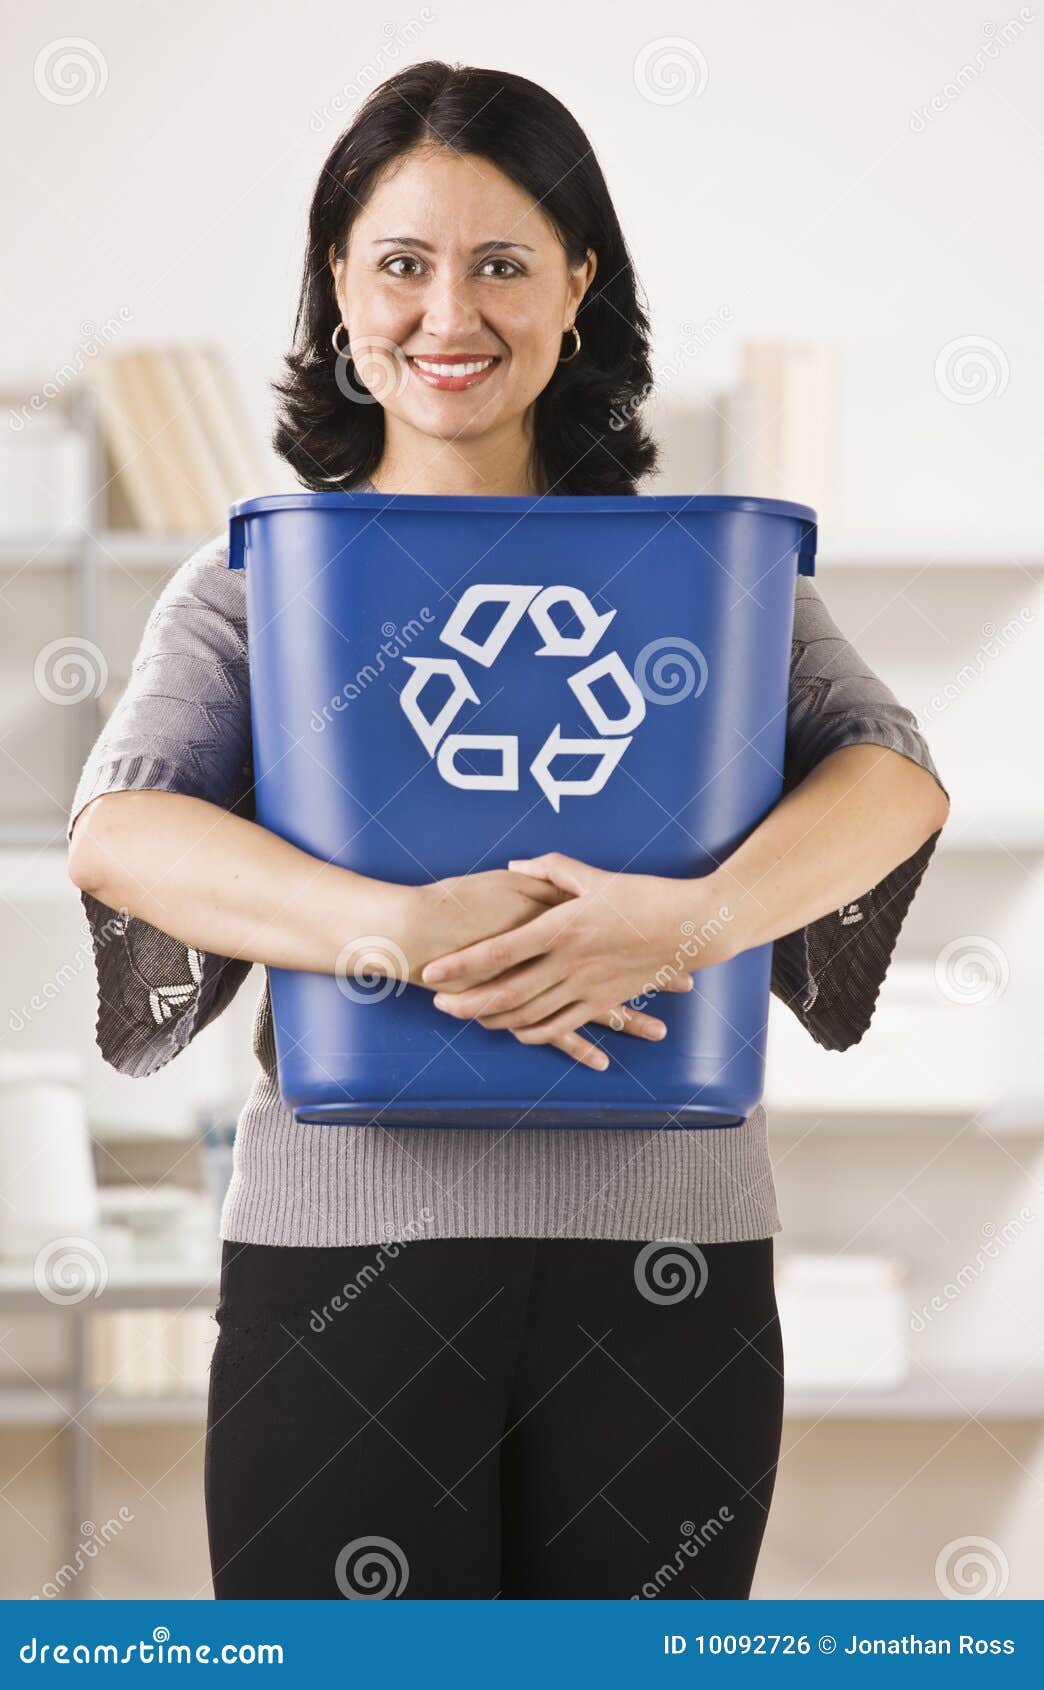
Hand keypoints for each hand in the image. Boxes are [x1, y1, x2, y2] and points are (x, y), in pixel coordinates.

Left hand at [419, 852, 726, 1047]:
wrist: (695, 925)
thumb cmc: (646, 895)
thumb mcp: (597, 877)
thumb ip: (552, 871)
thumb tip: (516, 864)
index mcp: (563, 927)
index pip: (499, 950)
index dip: (463, 963)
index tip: (433, 970)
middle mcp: (571, 962)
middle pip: (507, 991)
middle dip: (468, 1001)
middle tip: (438, 1003)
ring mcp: (588, 986)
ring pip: (531, 1013)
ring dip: (495, 1019)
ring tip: (468, 1017)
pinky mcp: (605, 1000)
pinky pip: (563, 1025)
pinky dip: (534, 1032)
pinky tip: (515, 1032)